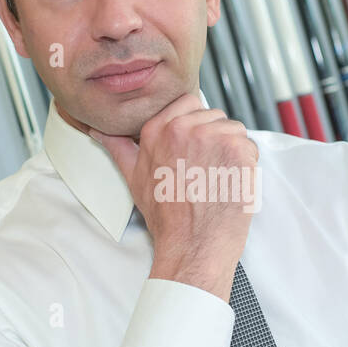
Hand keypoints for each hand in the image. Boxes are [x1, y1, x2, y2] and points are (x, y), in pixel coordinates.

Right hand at [89, 93, 258, 303]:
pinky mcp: (238, 151)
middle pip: (214, 115)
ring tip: (218, 176)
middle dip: (215, 138)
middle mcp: (185, 128)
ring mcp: (213, 137)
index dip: (197, 123)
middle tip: (207, 169)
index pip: (188, 102)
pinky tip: (231, 182)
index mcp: (159, 130)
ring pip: (234, 129)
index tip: (196, 146)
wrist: (193, 244)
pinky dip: (247, 163)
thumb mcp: (134, 178)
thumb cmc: (166, 216)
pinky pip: (250, 145)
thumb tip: (97, 130)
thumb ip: (118, 147)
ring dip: (232, 150)